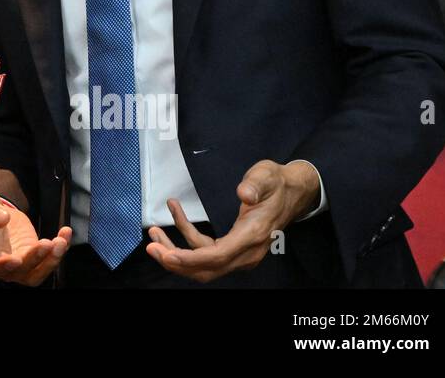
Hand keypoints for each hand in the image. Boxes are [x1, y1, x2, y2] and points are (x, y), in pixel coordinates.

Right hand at [0, 187, 71, 285]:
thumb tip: (3, 218)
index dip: (0, 267)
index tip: (16, 260)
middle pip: (16, 273)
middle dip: (33, 260)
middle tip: (47, 243)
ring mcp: (15, 263)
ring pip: (34, 273)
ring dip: (50, 261)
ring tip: (61, 240)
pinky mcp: (30, 256)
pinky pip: (46, 260)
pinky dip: (58, 250)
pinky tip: (66, 233)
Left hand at [145, 159, 320, 282]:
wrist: (293, 192)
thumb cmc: (276, 183)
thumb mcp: (266, 176)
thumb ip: (255, 185)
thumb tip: (244, 193)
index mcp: (251, 236)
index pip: (216, 256)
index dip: (190, 259)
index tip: (167, 253)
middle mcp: (246, 252)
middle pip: (206, 269)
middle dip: (176, 262)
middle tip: (151, 247)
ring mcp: (241, 253)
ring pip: (204, 264)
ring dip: (177, 252)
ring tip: (154, 233)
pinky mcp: (235, 248)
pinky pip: (207, 251)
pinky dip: (188, 240)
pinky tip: (175, 217)